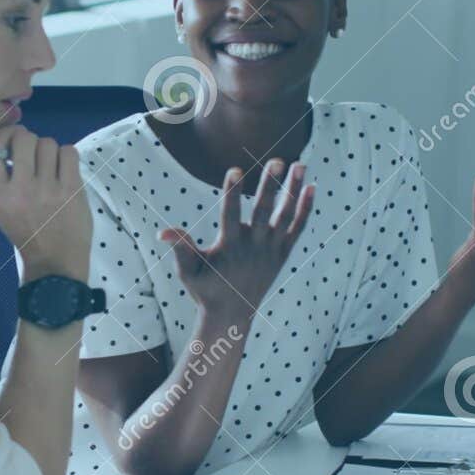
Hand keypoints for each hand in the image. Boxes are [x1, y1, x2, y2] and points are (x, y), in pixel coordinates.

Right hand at [0, 126, 90, 279]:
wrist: (54, 260)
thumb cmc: (21, 228)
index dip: (4, 135)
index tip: (10, 144)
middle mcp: (20, 190)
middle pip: (24, 138)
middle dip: (28, 142)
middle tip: (31, 158)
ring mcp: (48, 189)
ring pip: (48, 143)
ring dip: (48, 152)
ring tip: (48, 169)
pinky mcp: (72, 189)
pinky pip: (68, 151)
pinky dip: (66, 157)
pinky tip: (62, 172)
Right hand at [160, 161, 314, 323]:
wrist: (232, 315)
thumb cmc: (205, 289)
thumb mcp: (188, 271)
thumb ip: (181, 249)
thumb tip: (163, 233)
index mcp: (230, 248)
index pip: (231, 215)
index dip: (232, 192)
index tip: (235, 169)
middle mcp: (254, 248)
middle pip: (264, 212)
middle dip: (270, 186)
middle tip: (276, 160)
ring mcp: (271, 251)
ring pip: (286, 216)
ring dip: (293, 190)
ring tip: (300, 164)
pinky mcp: (282, 253)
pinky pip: (297, 228)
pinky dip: (305, 208)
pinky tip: (312, 187)